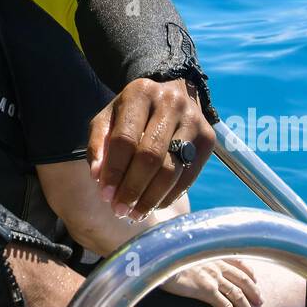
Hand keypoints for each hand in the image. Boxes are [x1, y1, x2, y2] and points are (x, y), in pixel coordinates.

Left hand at [88, 77, 215, 218]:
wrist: (172, 94)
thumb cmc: (132, 113)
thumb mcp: (108, 119)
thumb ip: (98, 144)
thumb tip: (98, 177)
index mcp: (140, 93)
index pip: (124, 139)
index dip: (113, 171)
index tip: (104, 195)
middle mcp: (170, 103)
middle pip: (150, 156)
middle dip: (132, 188)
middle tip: (119, 210)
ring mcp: (193, 120)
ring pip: (171, 170)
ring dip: (150, 198)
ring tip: (134, 213)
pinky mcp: (207, 139)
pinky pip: (188, 177)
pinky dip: (169, 196)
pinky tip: (153, 204)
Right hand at [161, 258, 262, 306]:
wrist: (158, 259)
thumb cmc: (167, 257)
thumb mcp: (185, 252)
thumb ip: (194, 258)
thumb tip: (193, 266)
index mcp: (212, 253)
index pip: (238, 261)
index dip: (250, 272)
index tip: (255, 280)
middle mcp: (216, 264)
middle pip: (243, 280)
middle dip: (253, 292)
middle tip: (259, 303)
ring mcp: (213, 276)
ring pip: (237, 295)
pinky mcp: (206, 289)